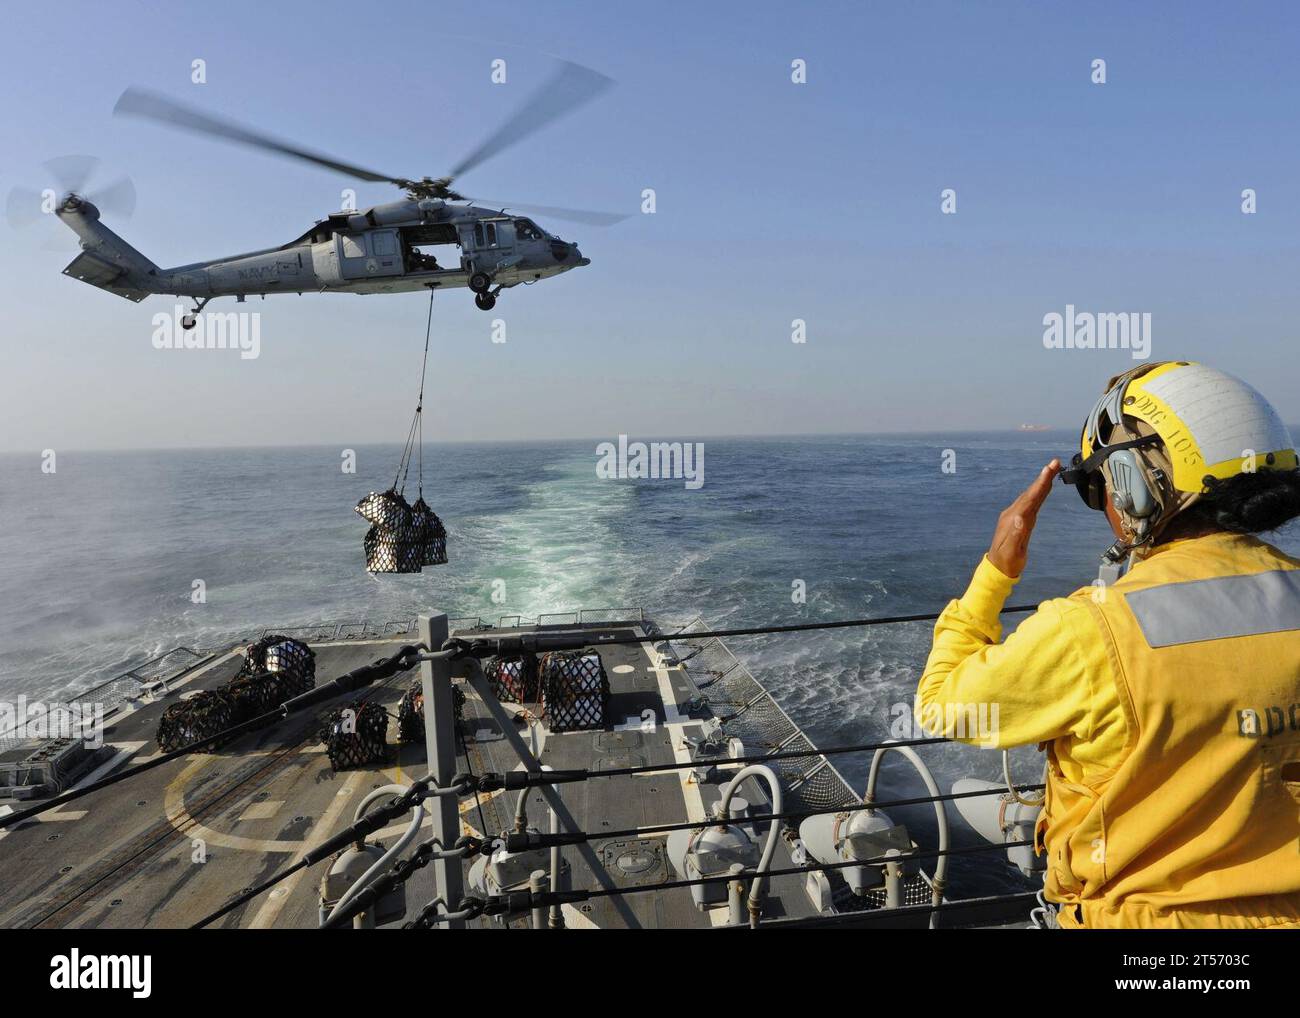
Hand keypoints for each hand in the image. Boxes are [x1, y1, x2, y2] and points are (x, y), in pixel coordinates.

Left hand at [987, 459, 1060, 577]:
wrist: (997, 568)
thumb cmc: (1006, 561)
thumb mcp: (1011, 551)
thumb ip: (1016, 536)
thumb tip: (1021, 519)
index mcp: (1013, 519)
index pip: (1029, 498)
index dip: (1040, 484)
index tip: (1049, 469)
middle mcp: (1013, 514)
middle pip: (1031, 493)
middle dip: (1043, 477)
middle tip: (1054, 462)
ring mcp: (1015, 516)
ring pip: (1031, 496)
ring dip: (1041, 483)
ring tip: (1051, 470)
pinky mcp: (1018, 520)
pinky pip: (1030, 503)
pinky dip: (1038, 493)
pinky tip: (1042, 489)